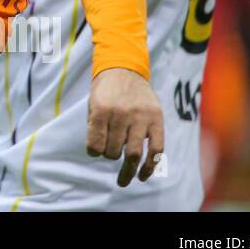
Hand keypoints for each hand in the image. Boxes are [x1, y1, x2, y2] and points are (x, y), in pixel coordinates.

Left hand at [87, 67, 164, 186]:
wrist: (124, 69)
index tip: (95, 150)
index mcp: (102, 110)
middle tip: (109, 155)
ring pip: (134, 153)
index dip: (94, 151)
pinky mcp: (157, 119)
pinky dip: (150, 166)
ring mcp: (141, 117)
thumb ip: (95, 127)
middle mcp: (122, 114)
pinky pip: (157, 149)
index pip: (95, 145)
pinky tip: (143, 175)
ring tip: (124, 179)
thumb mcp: (92, 104)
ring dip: (128, 169)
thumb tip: (99, 154)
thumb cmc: (105, 91)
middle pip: (114, 151)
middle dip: (109, 156)